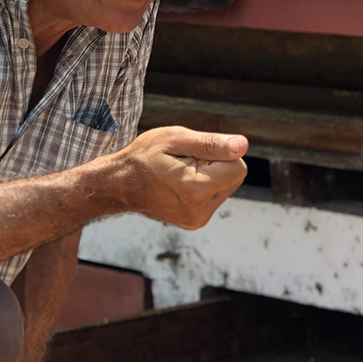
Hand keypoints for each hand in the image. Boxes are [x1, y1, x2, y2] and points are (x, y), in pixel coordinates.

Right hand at [118, 126, 248, 228]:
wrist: (120, 184)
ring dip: (211, 175)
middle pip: (235, 177)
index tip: (194, 153)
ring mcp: (197, 220)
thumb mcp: (175, 139)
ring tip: (181, 172)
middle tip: (186, 161)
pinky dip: (204, 187)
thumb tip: (242, 145)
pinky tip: (181, 184)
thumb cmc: (144, 157)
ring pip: (226, 187)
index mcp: (196, 189)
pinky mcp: (195, 222)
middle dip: (218, 164)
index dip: (220, 153)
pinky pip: (214, 197)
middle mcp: (200, 210)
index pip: (238, 166)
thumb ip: (211, 144)